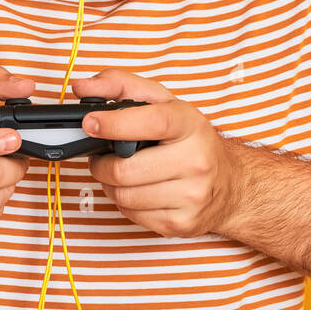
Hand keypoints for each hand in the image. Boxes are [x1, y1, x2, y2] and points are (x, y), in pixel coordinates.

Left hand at [73, 69, 241, 238]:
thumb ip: (121, 86)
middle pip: (125, 169)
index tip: (90, 123)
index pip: (152, 122)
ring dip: (110, 185)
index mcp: (190, 124)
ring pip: (123, 195)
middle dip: (102, 163)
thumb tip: (81, 86)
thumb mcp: (163, 103)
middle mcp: (196, 160)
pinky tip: (137, 190)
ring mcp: (191, 195)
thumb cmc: (189, 139)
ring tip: (121, 173)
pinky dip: (125, 202)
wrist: (229, 184)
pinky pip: (132, 214)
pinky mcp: (181, 223)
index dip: (115, 123)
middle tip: (103, 157)